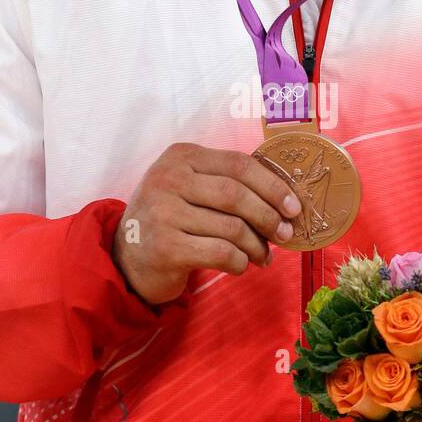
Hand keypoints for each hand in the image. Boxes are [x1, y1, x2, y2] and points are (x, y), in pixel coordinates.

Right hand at [111, 142, 302, 304]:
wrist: (127, 257)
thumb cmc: (172, 219)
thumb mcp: (191, 188)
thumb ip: (228, 185)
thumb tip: (285, 201)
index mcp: (181, 156)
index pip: (239, 165)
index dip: (273, 186)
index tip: (294, 207)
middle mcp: (168, 178)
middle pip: (237, 195)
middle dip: (268, 217)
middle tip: (285, 234)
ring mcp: (163, 212)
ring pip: (232, 228)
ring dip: (256, 246)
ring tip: (263, 256)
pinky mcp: (166, 247)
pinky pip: (221, 253)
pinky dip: (239, 262)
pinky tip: (240, 265)